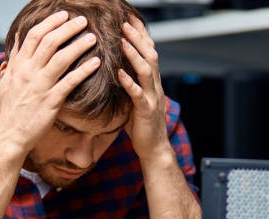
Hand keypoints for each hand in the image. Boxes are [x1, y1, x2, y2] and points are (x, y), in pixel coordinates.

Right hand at [0, 11, 99, 153]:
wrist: (11, 135)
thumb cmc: (12, 109)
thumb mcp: (7, 80)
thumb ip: (14, 59)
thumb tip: (17, 39)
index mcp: (18, 65)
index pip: (34, 36)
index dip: (50, 23)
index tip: (63, 15)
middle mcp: (28, 72)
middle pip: (49, 42)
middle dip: (67, 28)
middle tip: (82, 20)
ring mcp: (39, 87)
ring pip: (60, 59)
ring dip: (78, 45)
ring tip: (93, 37)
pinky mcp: (50, 102)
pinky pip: (69, 82)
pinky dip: (84, 70)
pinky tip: (96, 63)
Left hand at [118, 16, 172, 162]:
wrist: (154, 149)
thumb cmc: (141, 125)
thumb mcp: (134, 100)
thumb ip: (128, 84)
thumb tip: (113, 70)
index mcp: (152, 82)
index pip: (148, 52)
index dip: (141, 34)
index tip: (130, 18)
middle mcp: (155, 86)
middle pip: (149, 55)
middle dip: (138, 37)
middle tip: (125, 21)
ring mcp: (152, 98)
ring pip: (146, 70)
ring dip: (134, 54)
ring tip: (123, 39)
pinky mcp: (146, 111)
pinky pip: (137, 94)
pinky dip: (128, 82)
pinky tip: (119, 73)